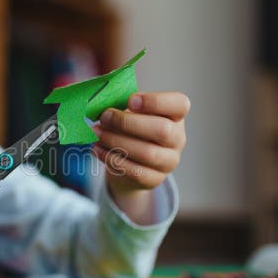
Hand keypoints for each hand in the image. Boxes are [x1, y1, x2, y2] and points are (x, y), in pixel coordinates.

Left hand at [91, 92, 189, 214]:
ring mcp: (168, 161)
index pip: (180, 105)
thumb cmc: (130, 128)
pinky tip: (97, 149)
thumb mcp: (131, 111)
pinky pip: (135, 172)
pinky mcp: (154, 179)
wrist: (129, 160)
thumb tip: (101, 98)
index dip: (155, 101)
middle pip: (162, 130)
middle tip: (104, 117)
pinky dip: (112, 159)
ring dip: (116, 141)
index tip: (130, 100)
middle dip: (128, 123)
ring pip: (147, 153)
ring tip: (97, 133)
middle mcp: (177, 138)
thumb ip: (122, 102)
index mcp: (175, 115)